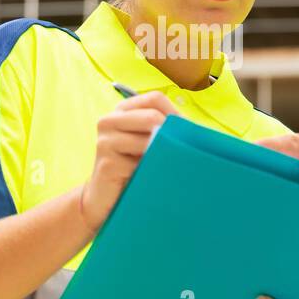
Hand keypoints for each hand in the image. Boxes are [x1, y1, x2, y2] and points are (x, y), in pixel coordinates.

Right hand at [79, 91, 177, 232]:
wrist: (105, 199)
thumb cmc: (132, 168)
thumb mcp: (148, 142)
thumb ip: (163, 128)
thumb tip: (193, 128)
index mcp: (122, 111)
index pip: (155, 98)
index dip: (174, 114)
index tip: (184, 133)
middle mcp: (109, 121)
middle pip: (152, 116)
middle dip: (171, 134)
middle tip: (179, 153)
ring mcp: (105, 142)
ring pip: (149, 139)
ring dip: (163, 155)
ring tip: (164, 167)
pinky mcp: (107, 164)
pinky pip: (141, 162)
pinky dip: (153, 170)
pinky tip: (150, 178)